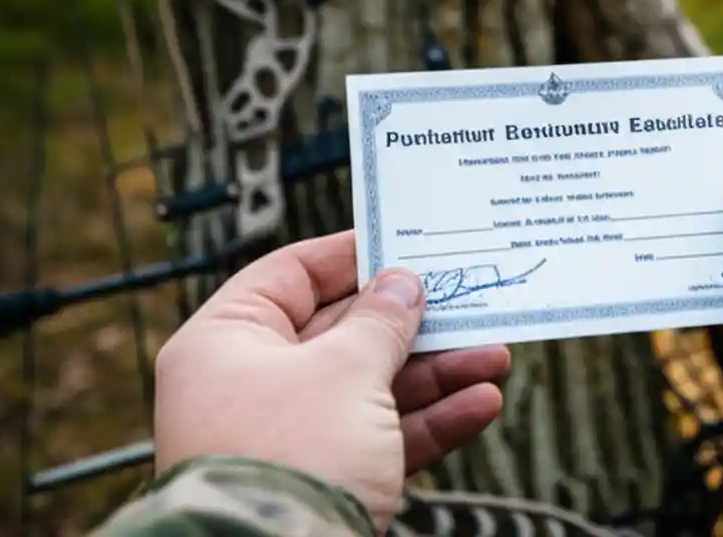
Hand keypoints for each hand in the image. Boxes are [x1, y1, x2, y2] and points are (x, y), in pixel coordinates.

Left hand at [153, 231, 508, 528]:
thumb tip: (401, 284)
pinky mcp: (322, 479)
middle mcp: (250, 384)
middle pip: (342, 333)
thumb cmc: (294, 454)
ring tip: (494, 358)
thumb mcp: (345, 371)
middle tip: (467, 303)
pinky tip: (480, 405)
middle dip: (413, 323)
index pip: (290, 275)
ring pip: (370, 387)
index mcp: (227, 341)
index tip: (406, 242)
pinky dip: (428, 422)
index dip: (351, 256)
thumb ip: (381, 322)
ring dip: (436, 373)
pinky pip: (379, 437)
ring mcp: (287, 436)